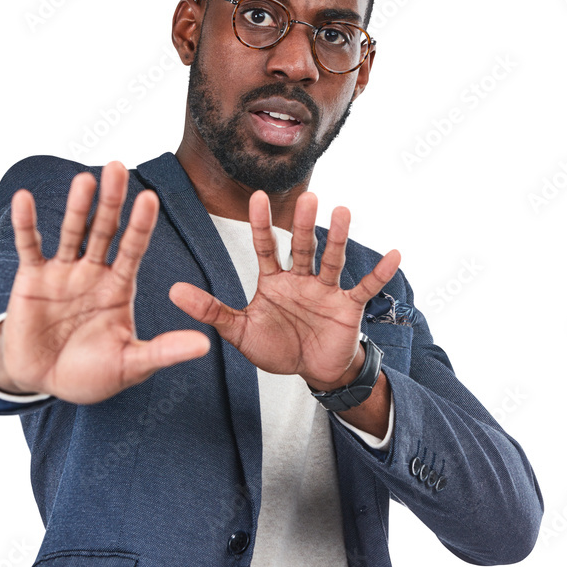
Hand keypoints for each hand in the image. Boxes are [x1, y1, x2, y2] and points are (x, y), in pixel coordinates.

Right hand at [0, 162, 210, 403]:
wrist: (45, 383)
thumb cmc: (92, 374)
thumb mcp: (131, 364)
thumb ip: (164, 352)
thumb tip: (205, 346)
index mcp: (119, 287)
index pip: (133, 249)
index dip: (140, 226)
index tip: (151, 199)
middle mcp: (93, 273)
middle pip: (104, 231)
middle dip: (112, 202)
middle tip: (118, 167)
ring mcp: (62, 273)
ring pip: (71, 232)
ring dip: (76, 206)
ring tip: (84, 179)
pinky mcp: (31, 279)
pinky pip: (29, 247)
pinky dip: (25, 224)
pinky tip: (23, 198)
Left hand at [168, 190, 400, 389]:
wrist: (312, 370)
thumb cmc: (277, 347)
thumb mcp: (239, 331)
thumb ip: (211, 310)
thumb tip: (172, 292)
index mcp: (273, 280)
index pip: (265, 246)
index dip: (259, 223)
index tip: (255, 195)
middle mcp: (300, 278)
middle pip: (301, 246)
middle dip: (303, 223)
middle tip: (307, 196)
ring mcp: (326, 290)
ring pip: (331, 259)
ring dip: (337, 237)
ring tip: (343, 211)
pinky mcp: (348, 307)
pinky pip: (364, 288)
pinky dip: (379, 274)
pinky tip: (394, 254)